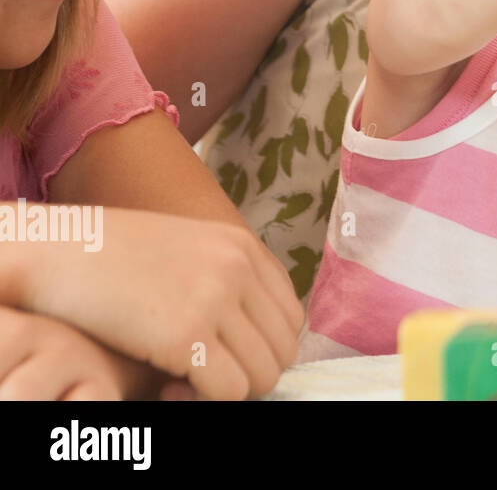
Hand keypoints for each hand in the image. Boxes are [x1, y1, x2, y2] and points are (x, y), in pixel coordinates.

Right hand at [20, 208, 303, 399]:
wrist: (54, 250)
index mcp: (242, 246)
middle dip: (247, 373)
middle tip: (201, 379)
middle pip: (282, 349)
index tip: (223, 358)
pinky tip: (169, 389)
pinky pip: (229, 391)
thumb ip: (224, 280)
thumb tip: (252, 338)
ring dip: (228, 391)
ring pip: (263, 375)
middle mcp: (238, 268)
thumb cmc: (109, 259)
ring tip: (184, 384)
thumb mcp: (184, 250)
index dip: (261, 348)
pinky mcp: (186, 334)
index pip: (290, 316)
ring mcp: (215, 298)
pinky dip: (204, 402)